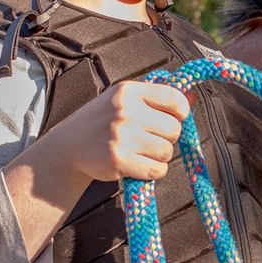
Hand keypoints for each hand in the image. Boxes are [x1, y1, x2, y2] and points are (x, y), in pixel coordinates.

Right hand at [62, 80, 190, 182]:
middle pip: (174, 129)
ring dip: (159, 156)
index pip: (174, 98)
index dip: (181, 112)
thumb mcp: (124, 101)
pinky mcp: (119, 160)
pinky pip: (156, 170)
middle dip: (167, 137)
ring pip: (167, 151)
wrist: (68, 147)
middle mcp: (125, 111)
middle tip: (148, 139)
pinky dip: (151, 171)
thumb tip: (193, 96)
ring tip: (140, 151)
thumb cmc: (101, 122)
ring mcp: (122, 136)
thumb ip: (157, 98)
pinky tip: (136, 164)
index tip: (174, 118)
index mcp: (128, 91)